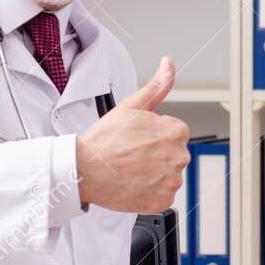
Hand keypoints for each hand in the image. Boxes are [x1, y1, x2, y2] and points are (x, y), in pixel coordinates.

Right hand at [75, 57, 190, 212]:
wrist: (85, 170)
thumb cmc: (105, 139)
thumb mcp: (132, 105)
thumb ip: (158, 85)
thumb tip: (169, 64)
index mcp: (177, 132)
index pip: (174, 134)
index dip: (153, 135)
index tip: (137, 140)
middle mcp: (180, 156)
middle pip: (172, 155)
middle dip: (155, 154)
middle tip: (131, 154)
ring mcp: (172, 180)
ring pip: (167, 175)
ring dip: (152, 174)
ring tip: (130, 169)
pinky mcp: (163, 201)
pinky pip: (161, 195)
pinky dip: (149, 192)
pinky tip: (133, 184)